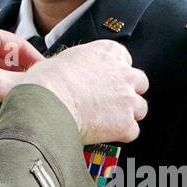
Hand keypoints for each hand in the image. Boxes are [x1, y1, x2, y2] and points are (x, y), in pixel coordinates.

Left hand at [0, 24, 45, 138]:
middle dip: (25, 71)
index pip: (17, 43)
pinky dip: (4, 87)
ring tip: (30, 94)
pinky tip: (14, 98)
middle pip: (11, 55)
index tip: (49, 74)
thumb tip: (44, 83)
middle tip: (41, 86)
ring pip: (2, 68)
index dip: (35, 59)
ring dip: (14, 81)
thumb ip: (24, 81)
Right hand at [20, 40, 148, 144]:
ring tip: (106, 121)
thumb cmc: (46, 81)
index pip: (124, 58)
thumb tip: (66, 73)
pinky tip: (103, 134)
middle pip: (139, 82)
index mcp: (107, 52)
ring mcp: (127, 99)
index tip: (105, 79)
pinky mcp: (125, 123)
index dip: (114, 71)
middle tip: (109, 101)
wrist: (47, 104)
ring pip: (140, 108)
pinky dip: (120, 135)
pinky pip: (132, 131)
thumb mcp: (59, 61)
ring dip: (126, 114)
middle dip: (127, 92)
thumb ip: (75, 65)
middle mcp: (123, 73)